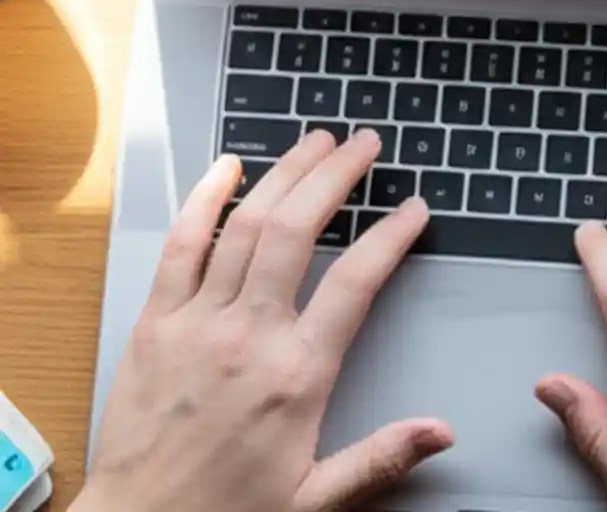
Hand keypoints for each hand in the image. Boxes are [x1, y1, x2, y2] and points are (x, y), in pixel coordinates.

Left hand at [73, 130, 449, 511]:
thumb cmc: (226, 510)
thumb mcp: (317, 497)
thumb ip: (381, 457)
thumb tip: (440, 432)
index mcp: (297, 375)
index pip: (355, 282)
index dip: (390, 236)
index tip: (412, 210)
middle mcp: (248, 337)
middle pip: (297, 231)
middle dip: (337, 177)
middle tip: (365, 145)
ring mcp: (197, 322)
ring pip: (245, 226)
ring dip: (285, 175)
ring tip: (316, 141)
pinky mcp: (155, 322)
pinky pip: (181, 245)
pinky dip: (205, 200)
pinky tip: (228, 168)